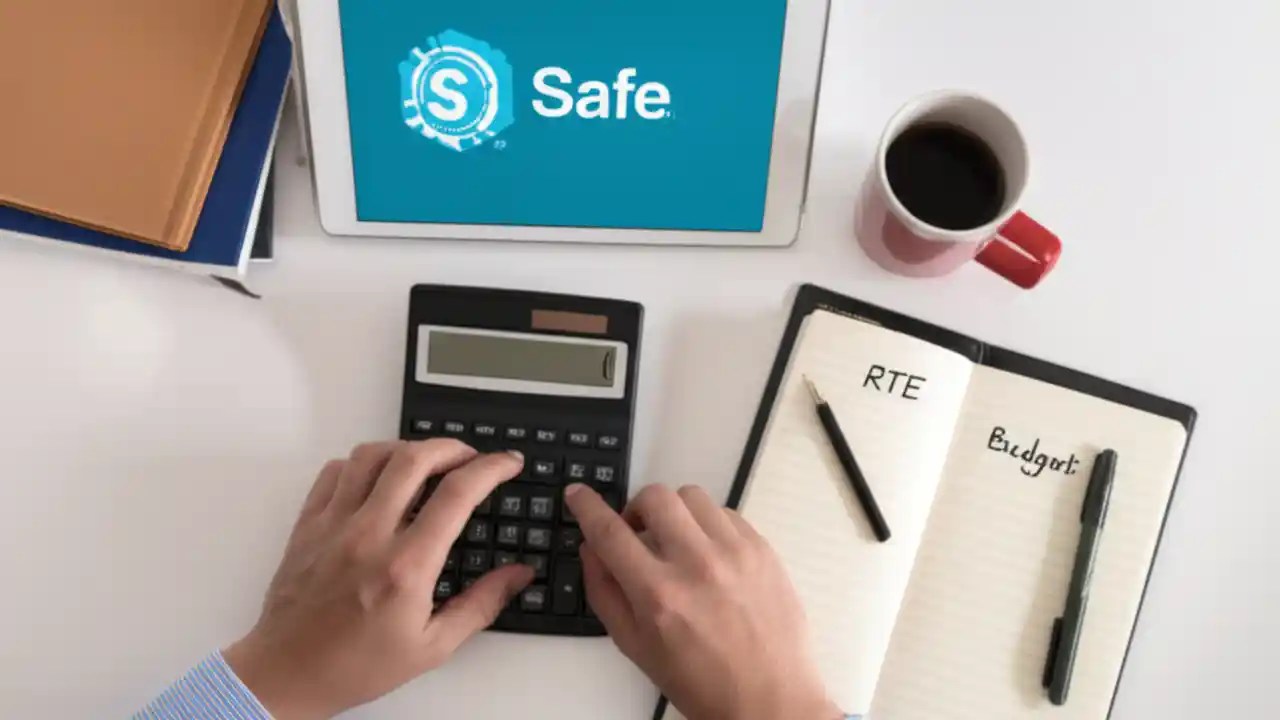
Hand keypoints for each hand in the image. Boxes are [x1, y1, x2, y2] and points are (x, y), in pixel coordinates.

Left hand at [223, 440, 532, 719]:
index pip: (457, 494)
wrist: (289, 675)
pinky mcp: (307, 525)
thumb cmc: (357, 666)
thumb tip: (519, 575)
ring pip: (371, 456)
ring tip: (426, 462)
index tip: (507, 464)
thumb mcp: (433, 646)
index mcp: (406, 567)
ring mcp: (333, 526)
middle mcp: (369, 536)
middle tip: (470, 458)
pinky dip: (361, 464)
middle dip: (452, 448)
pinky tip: (377, 478)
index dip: (491, 469)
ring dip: (407, 448)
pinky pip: (334, 472)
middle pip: (414, 459)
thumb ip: (481, 605)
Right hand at [565, 483, 840, 719]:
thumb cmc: (702, 682)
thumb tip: (591, 549)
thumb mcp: (636, 647)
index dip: (586, 506)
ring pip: (691, 496)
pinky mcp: (762, 549)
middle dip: (636, 509)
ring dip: (675, 513)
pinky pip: (726, 513)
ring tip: (678, 542)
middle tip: (638, 533)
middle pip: (653, 497)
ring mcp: (734, 553)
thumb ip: (605, 593)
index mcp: (659, 595)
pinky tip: (710, 553)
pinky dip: (708, 525)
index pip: (609, 532)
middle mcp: (696, 565)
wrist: (770, 699)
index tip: (578, 494)